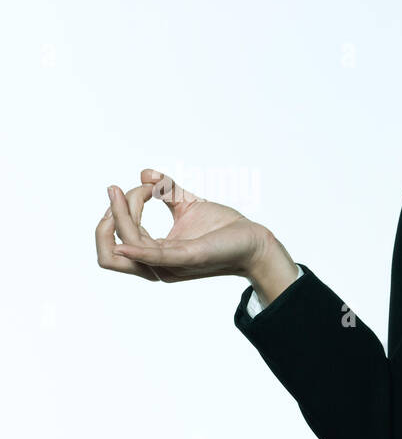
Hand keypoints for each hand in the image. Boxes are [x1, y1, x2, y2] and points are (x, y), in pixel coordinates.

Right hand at [96, 169, 269, 282]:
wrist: (254, 240)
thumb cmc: (222, 228)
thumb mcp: (187, 204)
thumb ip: (165, 190)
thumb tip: (144, 173)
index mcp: (155, 256)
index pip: (119, 238)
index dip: (120, 209)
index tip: (144, 186)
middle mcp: (159, 265)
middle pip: (110, 253)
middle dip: (110, 218)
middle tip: (115, 192)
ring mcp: (173, 264)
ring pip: (128, 247)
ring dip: (123, 216)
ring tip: (138, 190)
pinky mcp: (190, 257)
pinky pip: (155, 258)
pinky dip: (136, 252)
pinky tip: (123, 244)